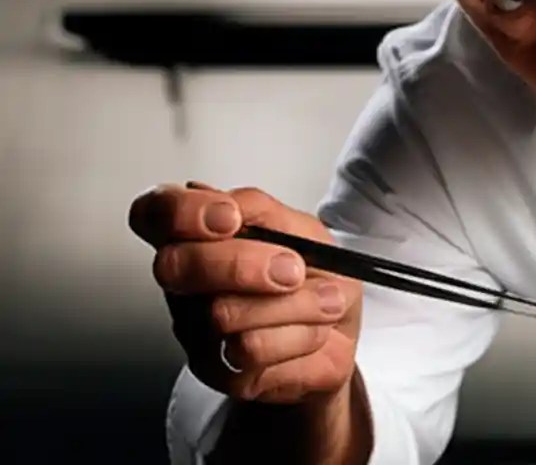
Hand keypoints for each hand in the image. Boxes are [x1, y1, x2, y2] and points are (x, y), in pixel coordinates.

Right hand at [129, 182, 362, 404]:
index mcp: (197, 236)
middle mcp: (185, 283)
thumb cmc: (315, 275)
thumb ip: (260, 209)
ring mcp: (195, 329)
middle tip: (292, 269)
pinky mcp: (218, 371)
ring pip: (225, 313)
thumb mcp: (301, 227)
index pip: (153, 212)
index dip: (181, 212)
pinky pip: (253, 350)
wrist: (340, 329)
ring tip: (321, 301)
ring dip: (295, 304)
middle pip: (177, 266)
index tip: (229, 218)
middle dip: (245, 264)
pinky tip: (311, 331)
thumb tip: (228, 206)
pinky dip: (301, 334)